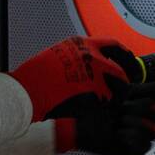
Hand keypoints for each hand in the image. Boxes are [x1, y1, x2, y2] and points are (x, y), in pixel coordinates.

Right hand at [9, 36, 132, 121]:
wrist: (26, 93)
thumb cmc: (35, 78)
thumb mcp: (59, 56)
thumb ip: (79, 58)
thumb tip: (91, 66)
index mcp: (82, 44)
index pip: (114, 47)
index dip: (124, 57)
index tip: (128, 63)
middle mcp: (92, 57)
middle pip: (120, 70)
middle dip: (120, 82)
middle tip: (117, 90)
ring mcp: (95, 75)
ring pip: (117, 88)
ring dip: (111, 96)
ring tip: (97, 103)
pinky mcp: (95, 94)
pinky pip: (109, 102)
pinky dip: (104, 108)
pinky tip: (93, 110)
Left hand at [53, 80, 154, 154]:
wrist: (74, 118)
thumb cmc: (91, 98)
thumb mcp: (113, 81)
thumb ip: (131, 71)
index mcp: (138, 97)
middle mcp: (139, 115)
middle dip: (146, 109)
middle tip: (125, 107)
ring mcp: (135, 131)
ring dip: (139, 124)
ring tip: (120, 121)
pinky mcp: (128, 147)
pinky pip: (145, 146)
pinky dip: (134, 138)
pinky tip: (119, 133)